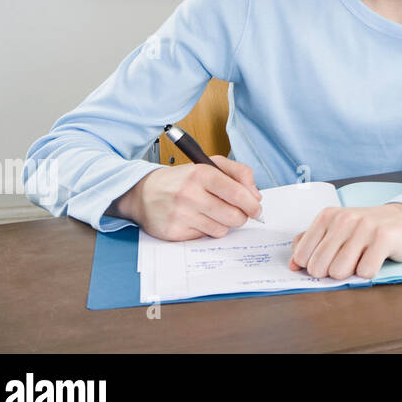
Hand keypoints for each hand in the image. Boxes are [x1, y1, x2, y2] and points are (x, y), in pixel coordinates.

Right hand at [115, 155, 261, 240]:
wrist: (144, 192)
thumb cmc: (182, 179)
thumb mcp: (210, 165)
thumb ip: (239, 173)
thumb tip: (256, 195)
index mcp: (201, 174)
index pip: (238, 193)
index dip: (252, 204)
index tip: (256, 209)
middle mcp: (190, 194)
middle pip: (233, 216)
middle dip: (242, 217)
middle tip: (239, 213)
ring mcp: (181, 215)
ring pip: (221, 229)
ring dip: (224, 224)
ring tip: (215, 214)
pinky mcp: (174, 232)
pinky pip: (204, 237)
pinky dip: (207, 230)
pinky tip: (199, 220)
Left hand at [288, 203, 401, 279]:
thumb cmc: (366, 229)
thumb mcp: (335, 230)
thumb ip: (311, 244)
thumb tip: (293, 265)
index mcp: (327, 216)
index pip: (302, 256)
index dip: (314, 265)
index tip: (330, 258)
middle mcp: (344, 219)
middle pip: (319, 268)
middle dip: (331, 272)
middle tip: (348, 260)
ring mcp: (365, 227)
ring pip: (340, 271)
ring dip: (351, 272)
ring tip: (362, 258)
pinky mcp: (384, 237)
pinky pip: (365, 272)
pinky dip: (370, 271)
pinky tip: (376, 258)